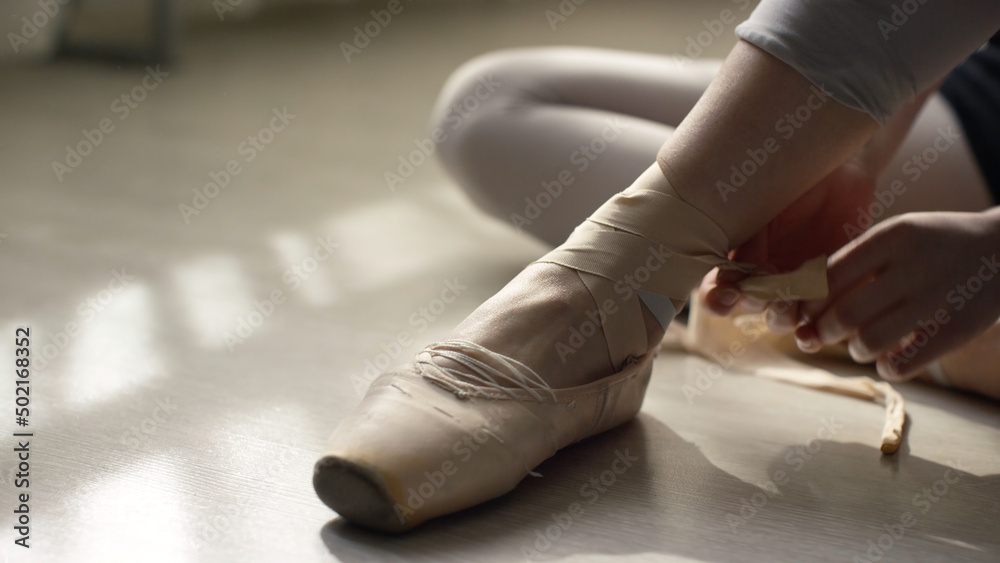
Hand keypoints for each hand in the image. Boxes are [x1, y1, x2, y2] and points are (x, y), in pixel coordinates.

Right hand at [699, 156, 877, 319]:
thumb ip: (750, 241)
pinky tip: (814, 325)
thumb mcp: (762, 203)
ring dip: (779, 318)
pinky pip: (820, 317)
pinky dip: (815, 328)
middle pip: (747, 306)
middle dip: (750, 305)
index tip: (727, 295)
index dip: (716, 299)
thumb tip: (737, 278)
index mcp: (739, 255)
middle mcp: (763, 274)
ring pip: (780, 318)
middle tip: (763, 294)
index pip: (717, 288)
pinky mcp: (829, 286)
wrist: (841, 167)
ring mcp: (796, 283)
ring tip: (788, 304)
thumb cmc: (792, 179)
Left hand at [795, 211, 999, 379]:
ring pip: (869, 342)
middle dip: (823, 331)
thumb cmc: (933, 246)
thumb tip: (801, 307)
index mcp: (893, 236)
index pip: (828, 276)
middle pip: (844, 314)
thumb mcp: (896, 237)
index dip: (807, 302)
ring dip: (854, 350)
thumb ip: (853, 265)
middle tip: (823, 333)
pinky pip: (904, 364)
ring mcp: (938, 299)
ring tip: (859, 345)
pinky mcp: (959, 329)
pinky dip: (886, 366)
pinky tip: (889, 358)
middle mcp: (914, 265)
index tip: (803, 312)